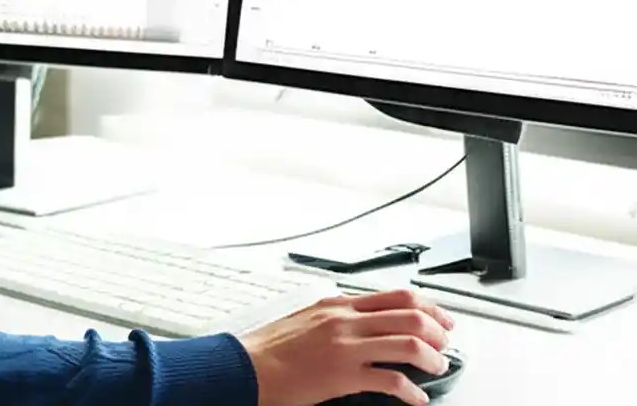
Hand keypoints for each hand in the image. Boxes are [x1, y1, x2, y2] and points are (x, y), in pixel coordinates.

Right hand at [240, 289, 455, 405]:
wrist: (247, 366)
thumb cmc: (271, 347)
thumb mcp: (307, 317)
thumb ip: (338, 316)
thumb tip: (367, 321)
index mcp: (338, 305)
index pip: (397, 296)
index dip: (429, 307)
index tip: (441, 320)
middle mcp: (345, 321)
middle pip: (411, 315)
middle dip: (438, 331)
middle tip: (445, 345)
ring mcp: (346, 346)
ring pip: (409, 344)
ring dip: (433, 359)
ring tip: (437, 369)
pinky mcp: (343, 375)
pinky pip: (391, 380)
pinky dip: (412, 391)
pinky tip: (416, 398)